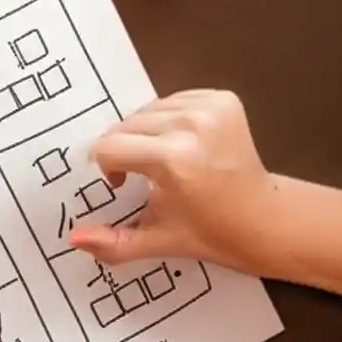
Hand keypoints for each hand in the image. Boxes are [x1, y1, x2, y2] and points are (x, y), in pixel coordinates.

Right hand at [70, 90, 275, 272]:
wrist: (267, 220)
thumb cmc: (211, 233)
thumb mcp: (157, 241)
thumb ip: (112, 242)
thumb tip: (74, 237)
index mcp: (173, 160)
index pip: (110, 148)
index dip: (109, 168)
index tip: (122, 185)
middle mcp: (191, 125)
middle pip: (126, 125)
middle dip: (125, 150)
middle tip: (143, 176)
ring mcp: (211, 108)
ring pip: (148, 110)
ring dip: (146, 132)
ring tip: (164, 159)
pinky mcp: (224, 99)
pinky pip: (174, 100)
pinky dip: (169, 119)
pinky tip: (183, 142)